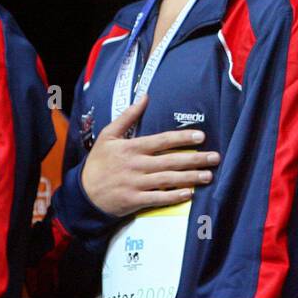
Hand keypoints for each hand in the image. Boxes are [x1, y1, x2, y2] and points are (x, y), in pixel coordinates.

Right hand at [80, 95, 220, 217]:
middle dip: (195, 159)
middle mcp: (136, 165)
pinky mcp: (134, 200)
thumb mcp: (108, 135)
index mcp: (131, 148)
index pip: (162, 141)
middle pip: (171, 161)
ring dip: (190, 178)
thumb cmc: (98, 162)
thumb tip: (144, 97)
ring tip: (208, 176)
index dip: (183, 139)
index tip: (201, 137)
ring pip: (168, 180)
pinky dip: (174, 196)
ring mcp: (136, 184)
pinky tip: (189, 194)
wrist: (82, 193)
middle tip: (215, 158)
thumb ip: (127, 116)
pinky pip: (158, 198)